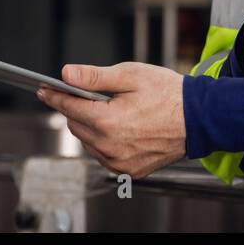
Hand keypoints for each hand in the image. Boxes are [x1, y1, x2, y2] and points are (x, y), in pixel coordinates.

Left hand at [35, 62, 184, 178]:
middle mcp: (110, 147)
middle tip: (90, 95)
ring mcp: (119, 162)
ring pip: (89, 142)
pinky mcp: (129, 170)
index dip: (54, 96)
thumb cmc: (168, 94)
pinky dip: (105, 142)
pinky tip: (121, 128)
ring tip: (112, 111)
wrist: (199, 118)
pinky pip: (104, 155)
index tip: (44, 90)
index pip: (69, 108)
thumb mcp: (130, 76)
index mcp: (108, 122)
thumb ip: (95, 77)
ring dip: (92, 126)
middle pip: (77, 125)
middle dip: (77, 109)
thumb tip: (67, 74)